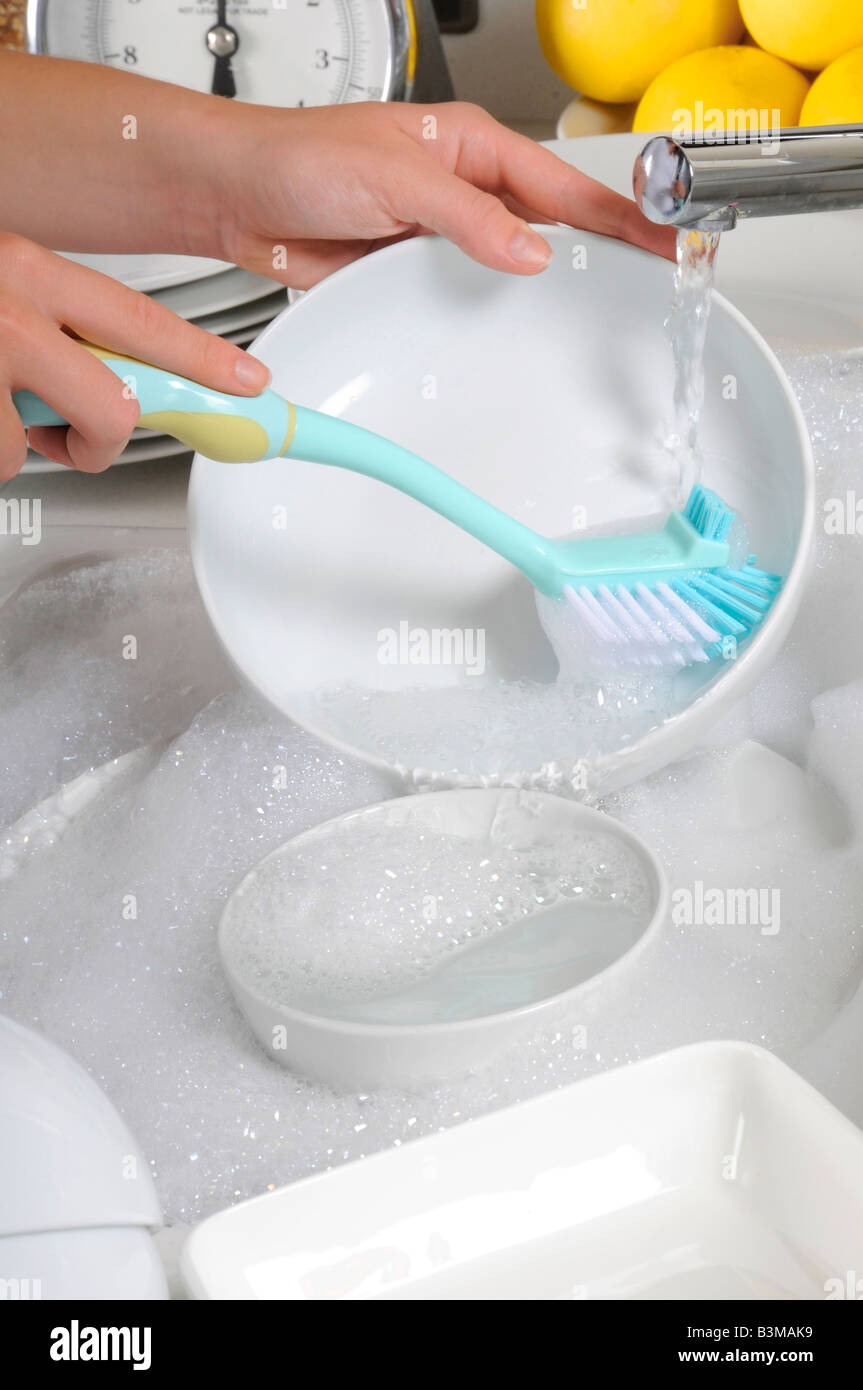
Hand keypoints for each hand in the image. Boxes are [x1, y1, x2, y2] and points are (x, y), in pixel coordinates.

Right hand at [0, 234, 269, 478]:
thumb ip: (53, 315)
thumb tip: (109, 368)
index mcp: (32, 271)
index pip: (142, 320)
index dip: (204, 360)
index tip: (252, 382)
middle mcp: (14, 308)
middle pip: (120, 403)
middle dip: (105, 439)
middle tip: (78, 437)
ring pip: (64, 444)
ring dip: (34, 446)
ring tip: (0, 413)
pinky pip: (7, 460)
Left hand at [204, 101, 675, 288]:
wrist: (242, 198)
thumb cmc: (302, 159)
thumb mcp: (397, 178)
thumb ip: (467, 218)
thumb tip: (529, 252)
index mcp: (473, 147)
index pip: (565, 186)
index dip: (621, 216)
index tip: (666, 239)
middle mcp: (464, 188)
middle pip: (551, 227)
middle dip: (598, 254)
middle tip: (646, 285)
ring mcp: (441, 233)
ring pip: (510, 266)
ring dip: (541, 292)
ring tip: (590, 318)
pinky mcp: (413, 271)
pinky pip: (464, 295)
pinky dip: (488, 313)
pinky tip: (507, 332)